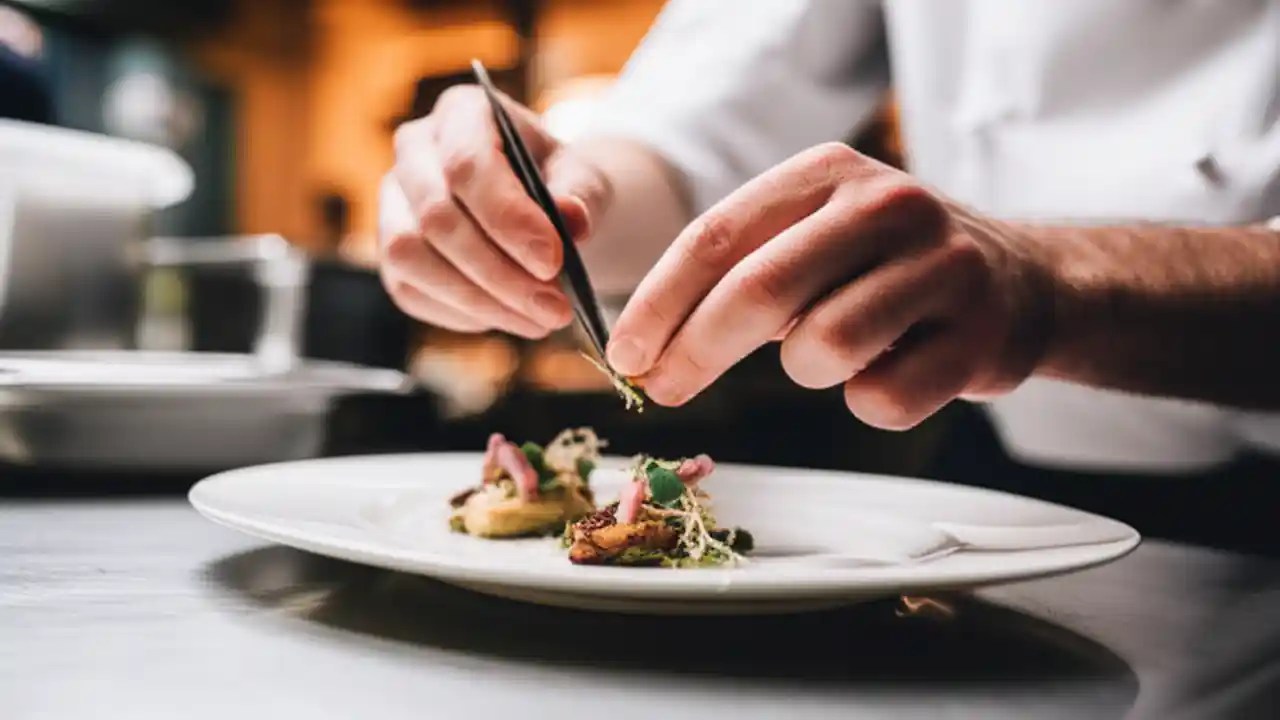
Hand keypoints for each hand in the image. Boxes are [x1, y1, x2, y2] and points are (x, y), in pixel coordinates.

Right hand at [379, 85, 612, 337]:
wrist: (534, 201)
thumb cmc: (555, 181)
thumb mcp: (581, 178)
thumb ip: (581, 194)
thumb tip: (573, 217)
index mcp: (462, 112)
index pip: (468, 164)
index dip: (508, 219)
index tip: (552, 263)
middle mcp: (414, 149)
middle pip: (436, 217)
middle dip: (499, 274)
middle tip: (553, 310)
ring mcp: (392, 198)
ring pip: (410, 256)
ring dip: (477, 300)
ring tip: (535, 321)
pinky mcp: (388, 247)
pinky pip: (408, 287)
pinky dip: (459, 312)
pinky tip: (504, 314)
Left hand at [606, 143, 1054, 428]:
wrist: (1024, 281)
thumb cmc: (886, 267)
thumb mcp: (815, 237)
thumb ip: (739, 271)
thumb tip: (647, 346)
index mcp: (829, 173)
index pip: (717, 236)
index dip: (659, 302)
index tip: (624, 354)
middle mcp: (887, 206)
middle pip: (758, 292)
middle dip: (695, 352)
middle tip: (664, 390)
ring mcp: (942, 267)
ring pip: (821, 351)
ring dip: (807, 371)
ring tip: (836, 352)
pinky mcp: (980, 335)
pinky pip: (881, 399)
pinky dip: (869, 400)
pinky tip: (893, 369)